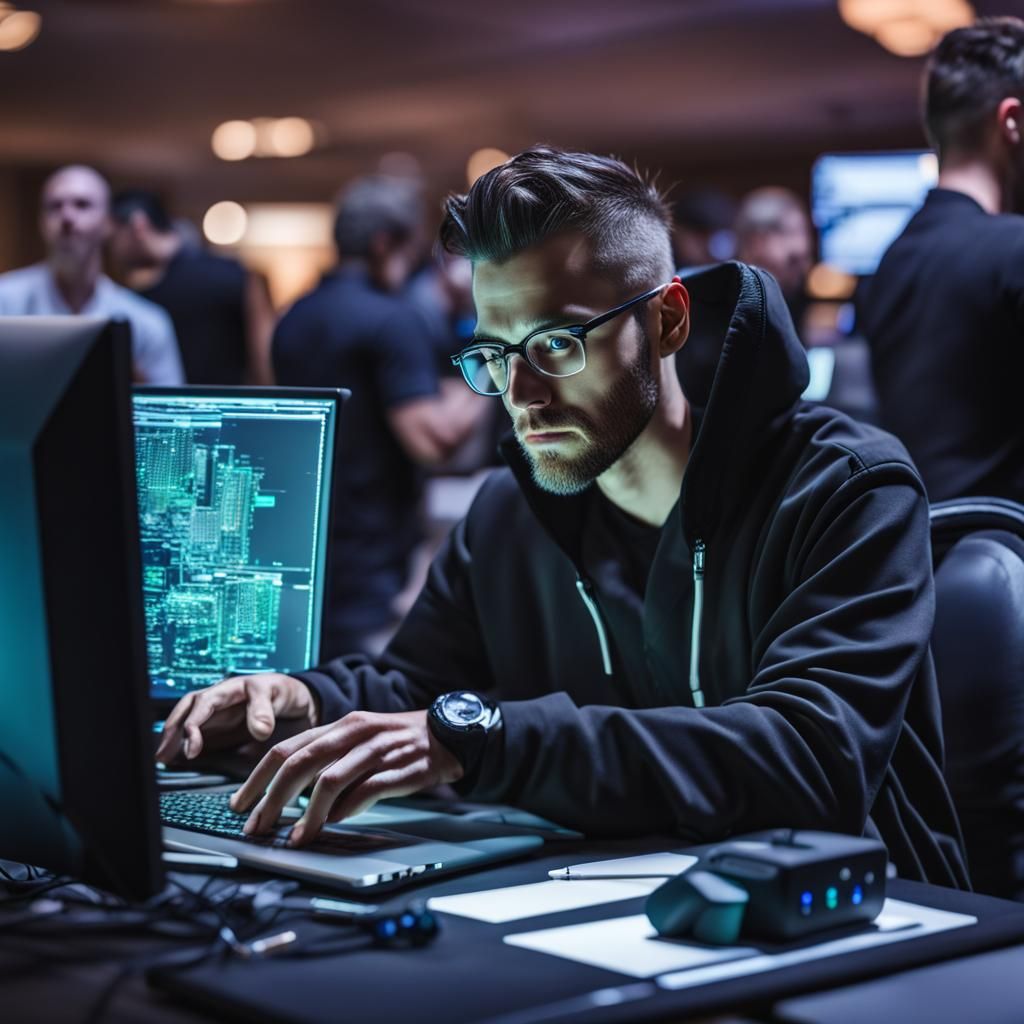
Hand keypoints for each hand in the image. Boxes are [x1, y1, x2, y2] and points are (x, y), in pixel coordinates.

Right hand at [155, 673, 317, 764]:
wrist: (297, 698)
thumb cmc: (284, 691)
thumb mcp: (276, 695)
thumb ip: (265, 711)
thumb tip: (259, 730)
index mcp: (229, 689)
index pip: (203, 704)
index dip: (194, 725)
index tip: (191, 747)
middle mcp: (218, 702)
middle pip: (186, 711)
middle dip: (172, 731)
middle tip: (162, 755)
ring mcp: (218, 716)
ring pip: (188, 722)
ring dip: (174, 739)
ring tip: (162, 759)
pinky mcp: (222, 729)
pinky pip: (200, 735)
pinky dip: (186, 745)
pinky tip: (179, 759)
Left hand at [228, 709, 463, 845]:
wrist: (447, 734)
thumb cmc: (397, 742)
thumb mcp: (358, 742)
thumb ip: (328, 763)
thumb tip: (295, 798)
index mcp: (339, 725)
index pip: (286, 748)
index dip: (258, 778)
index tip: (240, 805)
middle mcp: (354, 732)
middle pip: (300, 762)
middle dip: (272, 798)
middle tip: (257, 826)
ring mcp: (376, 750)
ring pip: (329, 780)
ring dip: (307, 814)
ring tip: (296, 838)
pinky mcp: (398, 769)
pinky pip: (365, 792)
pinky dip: (345, 811)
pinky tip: (334, 824)